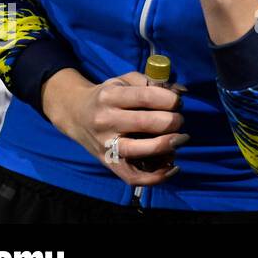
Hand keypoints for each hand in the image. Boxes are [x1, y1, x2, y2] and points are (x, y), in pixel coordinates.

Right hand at [41, 68, 186, 186]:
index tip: (178, 101)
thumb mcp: (125, 80)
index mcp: (110, 96)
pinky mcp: (108, 163)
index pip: (146, 97)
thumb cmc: (108, 95)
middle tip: (179, 119)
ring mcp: (105, 144)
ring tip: (181, 139)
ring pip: (139, 150)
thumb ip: (153, 81)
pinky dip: (156, 176)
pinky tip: (173, 166)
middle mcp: (105, 121)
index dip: (170, 99)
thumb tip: (182, 90)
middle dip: (172, 121)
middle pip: (145, 123)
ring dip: (167, 145)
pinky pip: (132, 177)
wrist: (76, 114)